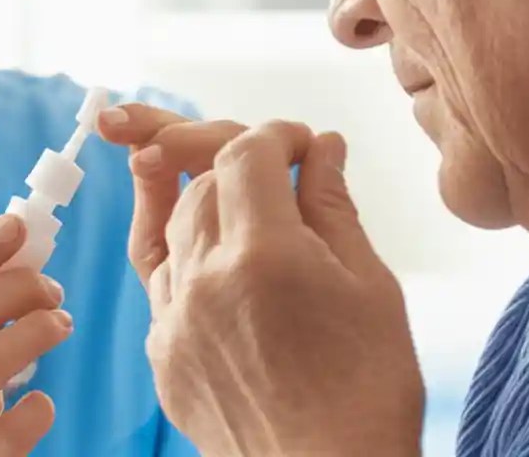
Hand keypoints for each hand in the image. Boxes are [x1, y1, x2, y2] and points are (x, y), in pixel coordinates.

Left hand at [101, 109, 424, 455]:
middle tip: (279, 167)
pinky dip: (180, 250)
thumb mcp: (372, 287)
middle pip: (202, 183)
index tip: (301, 142)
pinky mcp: (160, 351)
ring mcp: (173, 317)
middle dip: (239, 162)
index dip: (274, 135)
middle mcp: (205, 278)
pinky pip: (156, 277)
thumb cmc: (367, 393)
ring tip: (240, 198)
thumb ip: (333, 208)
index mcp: (264, 255)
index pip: (245, 154)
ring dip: (202, 198)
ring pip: (172, 224)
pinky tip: (205, 247)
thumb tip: (322, 149)